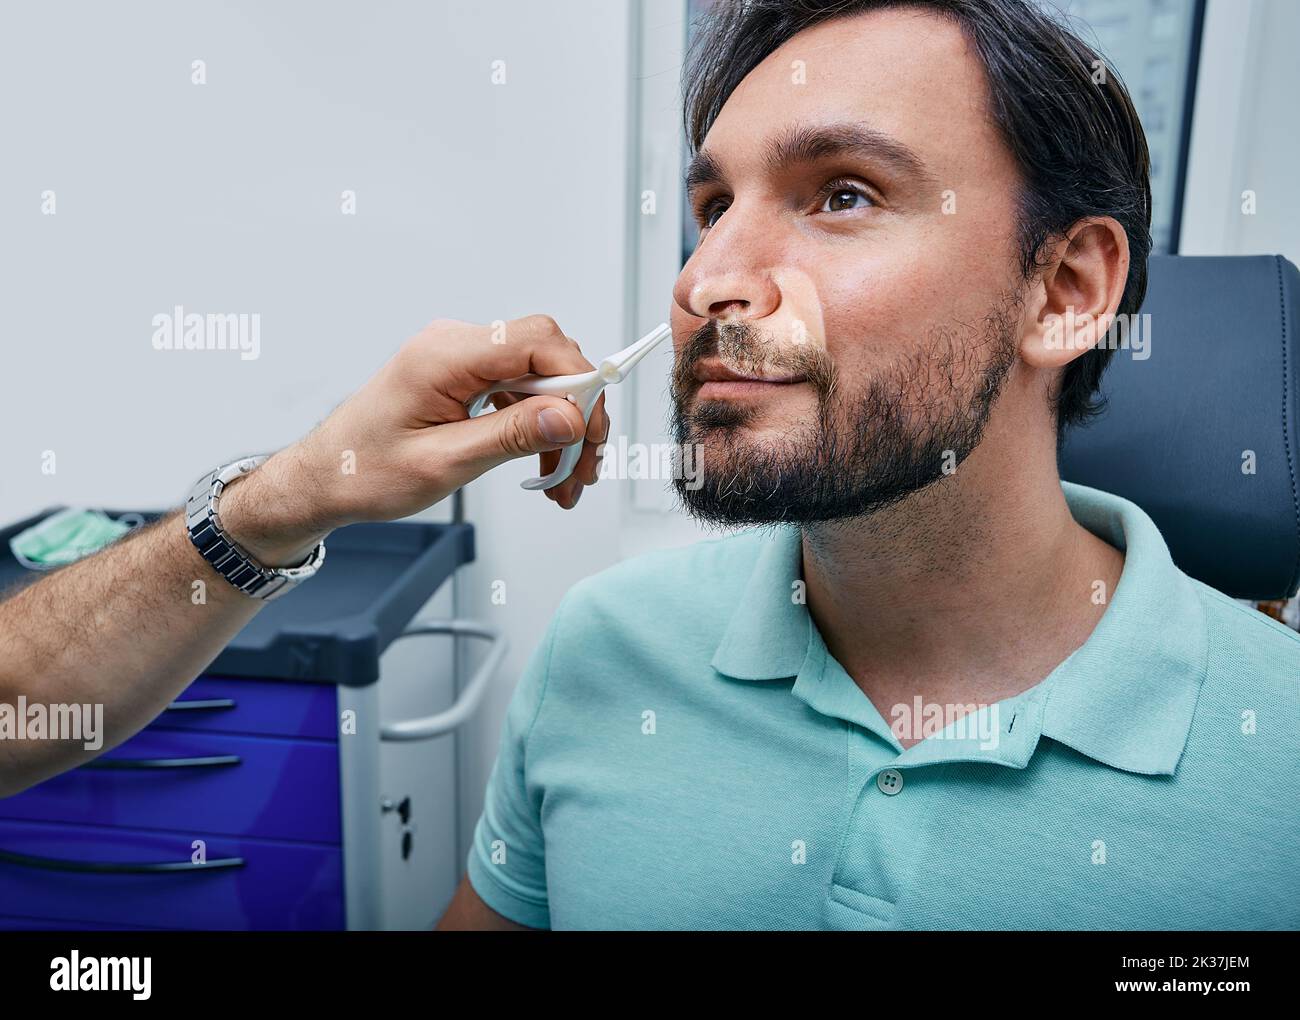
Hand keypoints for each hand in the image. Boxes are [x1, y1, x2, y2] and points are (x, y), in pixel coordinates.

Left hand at [219, 315, 609, 563]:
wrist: (326, 478)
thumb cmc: (366, 470)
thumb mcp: (444, 462)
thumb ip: (510, 435)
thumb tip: (568, 417)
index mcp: (444, 355)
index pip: (536, 342)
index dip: (577, 381)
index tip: (590, 430)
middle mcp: (454, 345)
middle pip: (546, 358)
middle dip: (576, 412)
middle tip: (585, 464)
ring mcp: (460, 359)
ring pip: (538, 378)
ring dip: (560, 426)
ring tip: (564, 478)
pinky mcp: (464, 377)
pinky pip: (518, 390)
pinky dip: (538, 426)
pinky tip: (543, 463)